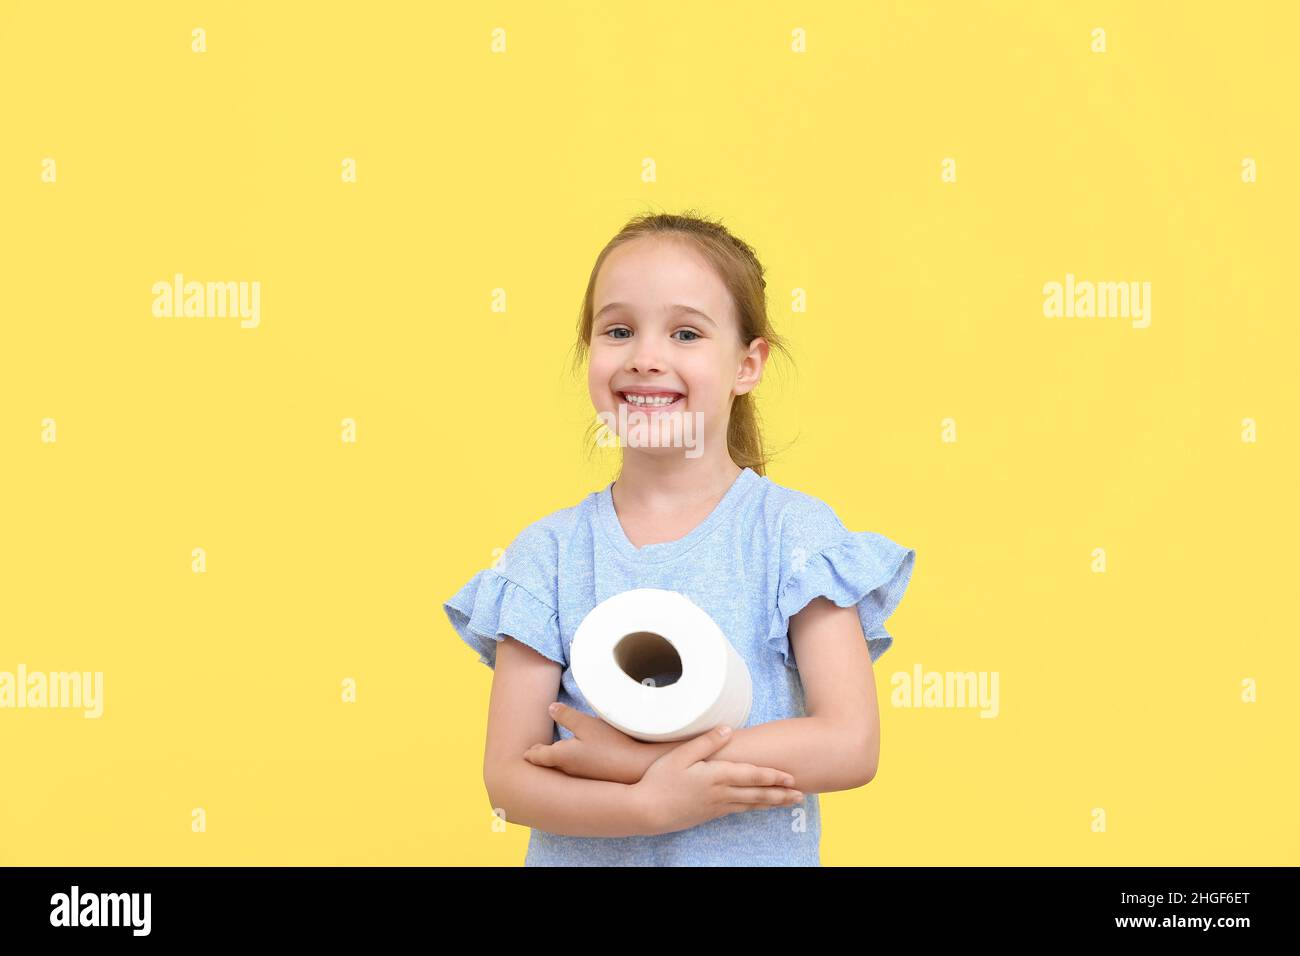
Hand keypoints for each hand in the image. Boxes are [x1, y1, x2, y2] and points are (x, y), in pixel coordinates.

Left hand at [524, 702, 665, 784]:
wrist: (636, 767)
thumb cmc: (610, 744)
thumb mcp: (587, 724)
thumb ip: (567, 716)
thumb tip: (550, 708)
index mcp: (561, 756)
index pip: (538, 755)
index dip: (530, 752)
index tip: (524, 752)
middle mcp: (567, 769)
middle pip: (548, 764)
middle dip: (540, 758)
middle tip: (532, 754)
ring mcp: (581, 777)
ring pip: (561, 769)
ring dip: (555, 762)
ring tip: (552, 755)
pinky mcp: (594, 779)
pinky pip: (575, 772)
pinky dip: (570, 766)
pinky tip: (577, 761)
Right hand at [630, 726, 803, 835]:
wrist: (647, 811)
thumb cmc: (661, 780)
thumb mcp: (680, 756)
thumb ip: (706, 742)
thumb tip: (729, 729)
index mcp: (717, 777)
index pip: (752, 776)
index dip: (773, 776)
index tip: (792, 777)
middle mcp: (721, 794)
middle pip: (757, 794)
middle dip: (780, 794)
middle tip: (801, 795)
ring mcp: (716, 806)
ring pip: (750, 804)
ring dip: (771, 803)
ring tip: (788, 803)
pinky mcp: (709, 814)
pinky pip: (738, 810)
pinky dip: (754, 807)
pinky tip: (757, 806)